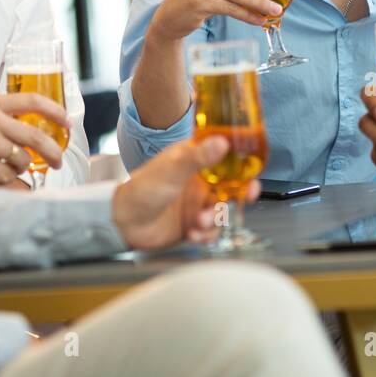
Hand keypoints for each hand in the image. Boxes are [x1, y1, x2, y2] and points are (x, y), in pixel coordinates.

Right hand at [0, 93, 69, 188]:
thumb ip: (8, 115)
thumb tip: (46, 127)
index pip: (32, 100)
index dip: (55, 111)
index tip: (68, 121)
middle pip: (36, 136)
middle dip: (53, 152)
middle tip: (58, 161)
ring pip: (24, 160)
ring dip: (21, 167)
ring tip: (5, 164)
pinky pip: (10, 177)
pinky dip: (8, 179)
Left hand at [112, 136, 260, 249]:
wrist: (123, 222)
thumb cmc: (142, 189)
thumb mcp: (172, 169)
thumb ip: (198, 157)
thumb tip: (221, 142)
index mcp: (193, 161)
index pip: (224, 158)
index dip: (242, 165)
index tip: (252, 173)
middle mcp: (198, 181)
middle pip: (230, 187)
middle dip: (239, 194)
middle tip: (248, 196)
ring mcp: (195, 204)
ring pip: (221, 211)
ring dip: (215, 218)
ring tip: (199, 222)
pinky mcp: (191, 224)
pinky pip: (210, 230)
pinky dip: (205, 234)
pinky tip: (192, 233)